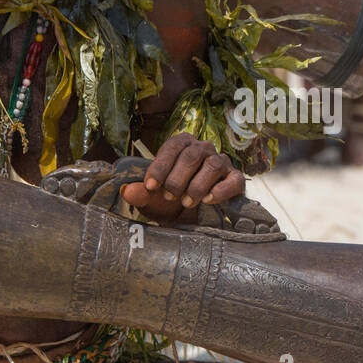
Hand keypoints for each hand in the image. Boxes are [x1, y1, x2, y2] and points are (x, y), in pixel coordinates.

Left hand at [120, 133, 244, 222]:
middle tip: (169, 197)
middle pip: (192, 156)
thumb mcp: (152, 199)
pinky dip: (220, 190)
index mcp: (182, 145)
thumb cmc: (170, 201)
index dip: (160, 166)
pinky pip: (232, 180)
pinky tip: (208, 200)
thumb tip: (127, 191)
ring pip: (212, 165)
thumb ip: (140, 194)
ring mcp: (221, 162)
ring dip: (197, 186)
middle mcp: (203, 148)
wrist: (191, 217)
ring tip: (186, 203)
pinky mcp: (235, 179)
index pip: (172, 146)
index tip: (150, 186)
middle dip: (177, 178)